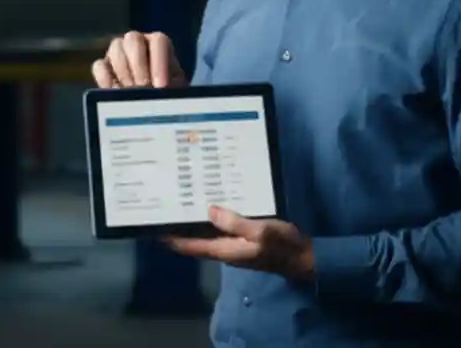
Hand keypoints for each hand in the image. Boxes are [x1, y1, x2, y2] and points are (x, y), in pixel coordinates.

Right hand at [91, 30, 187, 88]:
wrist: (150, 104)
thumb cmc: (166, 93)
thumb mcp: (173, 91)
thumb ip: (171, 88)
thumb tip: (163, 93)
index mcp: (158, 43)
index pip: (159, 41)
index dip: (159, 62)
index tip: (161, 86)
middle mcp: (137, 42)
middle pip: (133, 39)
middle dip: (138, 64)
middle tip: (143, 86)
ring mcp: (118, 52)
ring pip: (116, 48)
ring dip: (123, 70)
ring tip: (130, 92)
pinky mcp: (103, 66)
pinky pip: (99, 66)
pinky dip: (104, 78)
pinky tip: (113, 91)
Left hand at [165, 205, 314, 281]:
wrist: (304, 257)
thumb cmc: (282, 245)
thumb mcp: (261, 231)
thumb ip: (235, 222)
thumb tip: (209, 211)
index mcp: (225, 250)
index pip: (192, 246)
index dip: (173, 239)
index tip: (156, 227)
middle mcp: (226, 250)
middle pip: (197, 241)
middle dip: (182, 228)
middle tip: (168, 207)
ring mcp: (235, 247)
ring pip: (208, 235)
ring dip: (196, 223)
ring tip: (185, 203)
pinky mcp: (243, 241)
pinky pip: (222, 231)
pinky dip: (213, 220)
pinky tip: (213, 207)